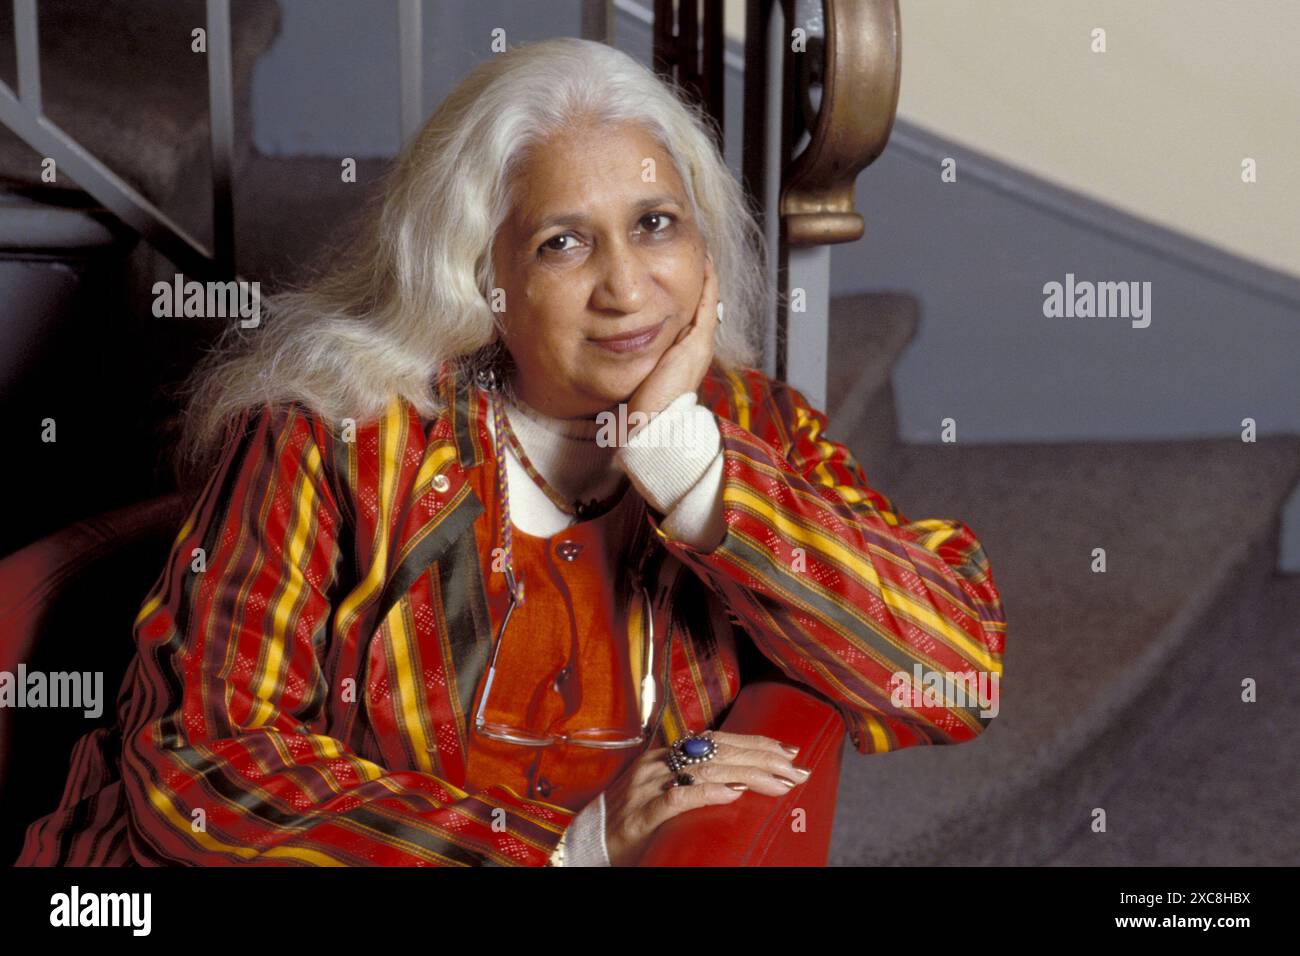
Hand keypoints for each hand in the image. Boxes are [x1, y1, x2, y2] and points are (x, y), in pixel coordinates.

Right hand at [602, 731, 811, 866]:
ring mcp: (648, 787)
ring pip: (705, 771)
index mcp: (665, 756)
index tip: (788, 748)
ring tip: (780, 782)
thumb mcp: (664, 793)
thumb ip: (693, 782)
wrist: (586, 845)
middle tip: (797, 767)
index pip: (717, 740)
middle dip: (762, 758)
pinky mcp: (641, 815)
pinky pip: (678, 798)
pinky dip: (708, 793)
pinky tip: (735, 793)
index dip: (754, 742)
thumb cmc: (630, 823)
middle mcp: (658, 764)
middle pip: (718, 751)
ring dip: (748, 774)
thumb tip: (741, 782)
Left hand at [623, 253, 719, 439]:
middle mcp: (694, 349)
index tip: (672, 272)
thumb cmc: (638, 411)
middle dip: (693, 279)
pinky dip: (707, 281)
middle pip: (698, 305)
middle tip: (692, 251)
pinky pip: (707, 303)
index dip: (680, 294)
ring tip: (699, 250)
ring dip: (704, 276)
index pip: (685, 317)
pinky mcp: (697, 344)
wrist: (652, 428)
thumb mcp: (634, 377)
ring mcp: (699, 346)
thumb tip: (609, 347)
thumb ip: (630, 361)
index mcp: (681, 357)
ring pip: (706, 301)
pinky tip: (704, 260)